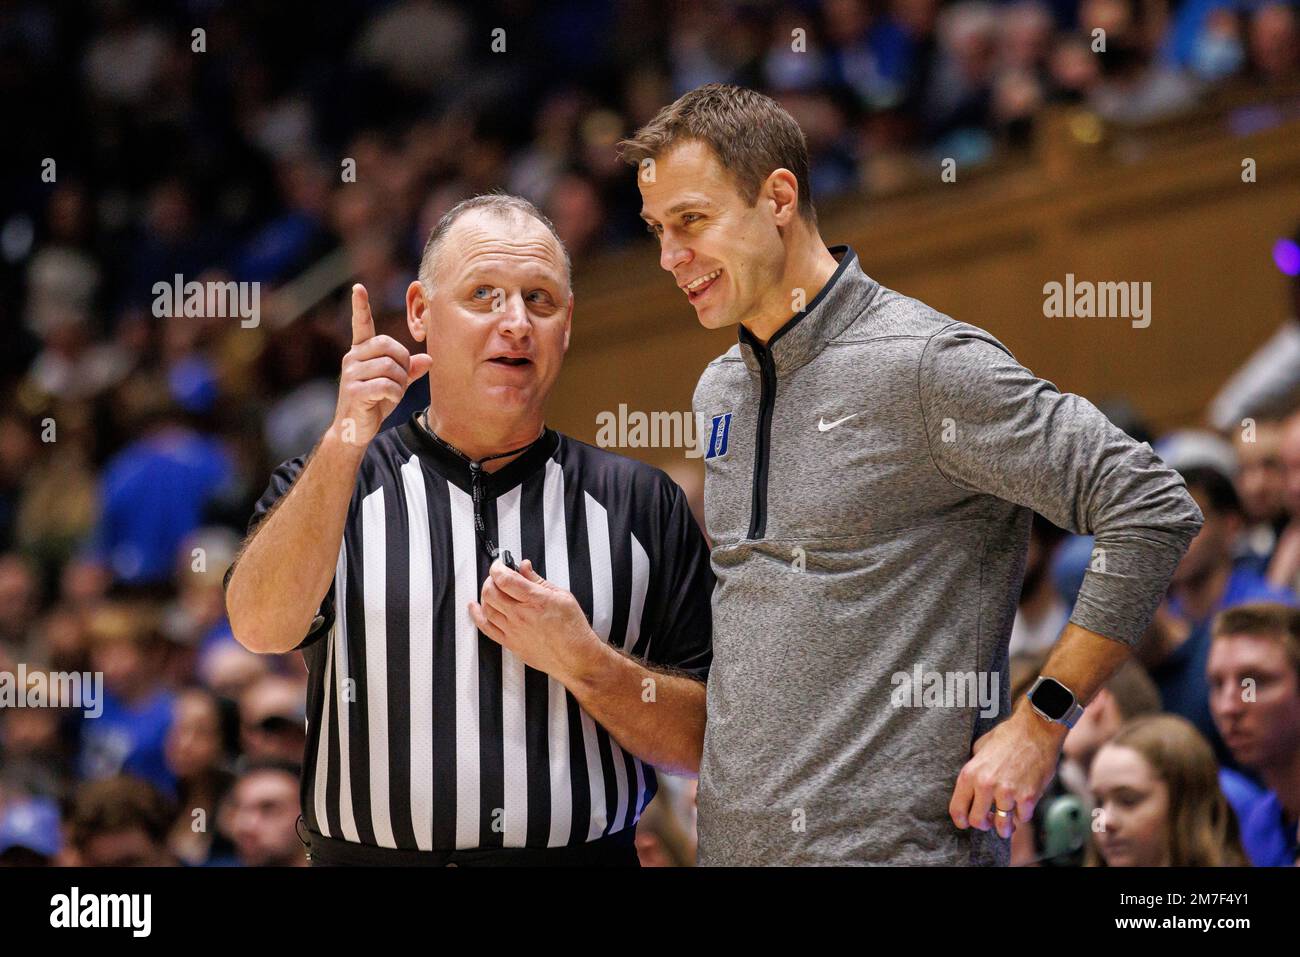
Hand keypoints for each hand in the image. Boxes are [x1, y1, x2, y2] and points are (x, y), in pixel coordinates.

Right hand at [333, 284, 432, 447]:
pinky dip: (395, 394)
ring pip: (390, 367)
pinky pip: (387, 385)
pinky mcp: (354, 391)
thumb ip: (410, 370)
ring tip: (391, 393)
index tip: (359, 288)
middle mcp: (353, 358)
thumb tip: (429, 359)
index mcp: (361, 353)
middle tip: (400, 379)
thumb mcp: (395, 384)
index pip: (361, 325)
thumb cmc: (374, 403)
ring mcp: (351, 374)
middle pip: (389, 346)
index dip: (361, 307)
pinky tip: (388, 400)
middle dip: (402, 362)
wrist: (354, 429)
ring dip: (399, 382)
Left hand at [469, 559, 601, 682]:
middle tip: (499, 576)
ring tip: (493, 589)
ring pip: (486, 608)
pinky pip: (486, 628)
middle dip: (491, 579)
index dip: (498, 567)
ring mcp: (513, 630)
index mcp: (535, 599)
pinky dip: (477, 615)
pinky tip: (474, 607)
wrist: (575, 658)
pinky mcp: (510, 643)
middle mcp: (520, 615)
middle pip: (491, 591)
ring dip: (486, 594)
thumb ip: (538, 580)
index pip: (505, 578)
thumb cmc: (573, 629)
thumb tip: (524, 567)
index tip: (500, 563)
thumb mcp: (562, 596)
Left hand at [948, 706, 1063, 839]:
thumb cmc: (1007, 736)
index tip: (966, 823)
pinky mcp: (1028, 796)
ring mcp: (1007, 792)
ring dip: (1005, 827)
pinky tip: (1023, 805)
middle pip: (978, 822)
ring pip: (1002, 826)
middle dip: (984, 824)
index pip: (957, 809)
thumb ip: (974, 770)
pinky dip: (1023, 814)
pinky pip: (1022, 818)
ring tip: (1007, 824)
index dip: (961, 821)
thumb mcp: (979, 748)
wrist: (1036, 729)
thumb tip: (969, 789)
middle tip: (990, 821)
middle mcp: (986, 785)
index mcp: (970, 773)